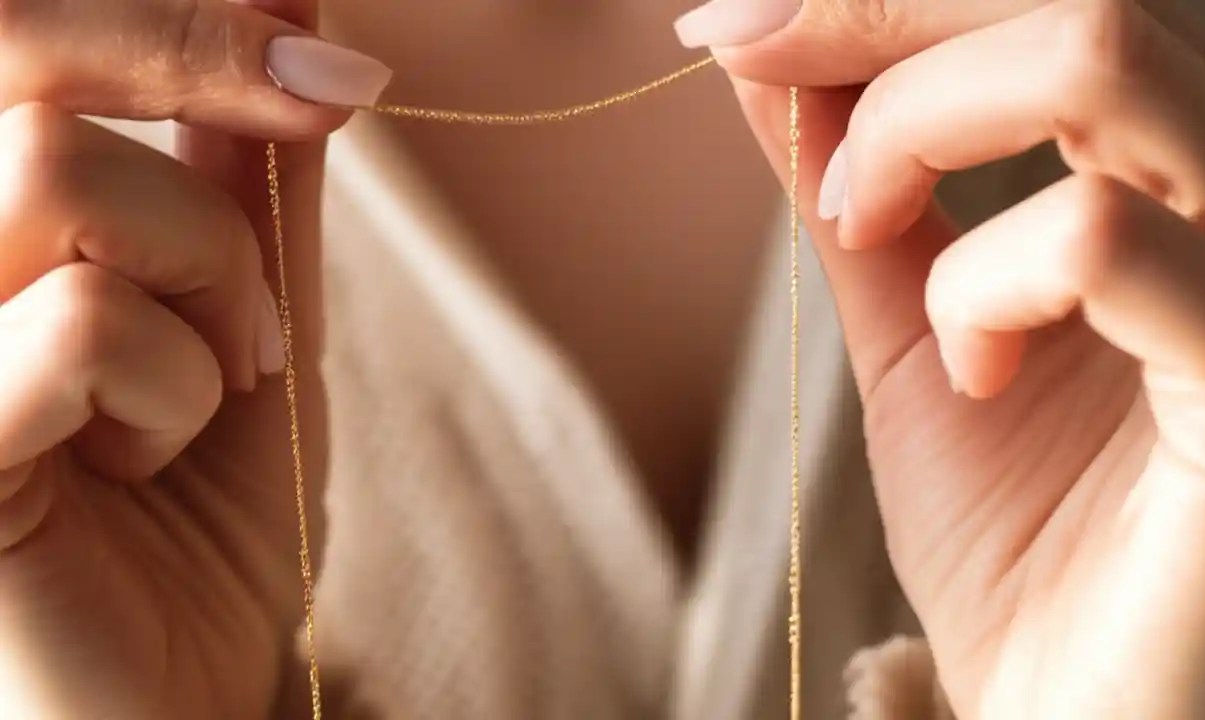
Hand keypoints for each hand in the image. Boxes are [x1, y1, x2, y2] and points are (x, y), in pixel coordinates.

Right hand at [0, 1, 389, 716]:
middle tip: (251, 327)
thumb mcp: (242, 315)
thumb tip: (296, 3)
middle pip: (29, 70)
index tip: (323, 63)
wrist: (181, 687)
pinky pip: (76, 323)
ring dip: (198, 290)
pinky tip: (139, 463)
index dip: (172, 21)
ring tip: (198, 398)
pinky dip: (168, 387)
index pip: (25, 40)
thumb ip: (246, 171)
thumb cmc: (199, 509)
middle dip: (204, 196)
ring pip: (56, 175)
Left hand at [682, 0, 1204, 716]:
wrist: (1075, 715)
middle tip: (757, 81)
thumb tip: (773, 60)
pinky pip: (1109, 240)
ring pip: (1106, 60)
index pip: (1056, 0)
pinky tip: (974, 373)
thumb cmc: (1018, 538)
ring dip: (912, 128)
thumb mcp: (912, 334)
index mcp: (1185, 175)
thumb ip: (862, 195)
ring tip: (865, 234)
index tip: (734, 25)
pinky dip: (983, 280)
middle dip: (876, 17)